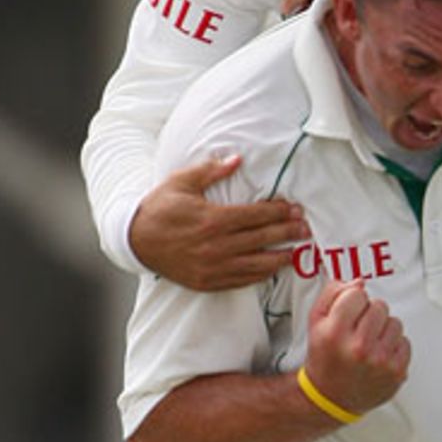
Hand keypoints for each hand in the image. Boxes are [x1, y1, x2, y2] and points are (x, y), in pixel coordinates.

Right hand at [129, 155, 308, 290]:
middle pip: (262, 239)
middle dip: (287, 233)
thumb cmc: (160, 208)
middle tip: (305, 229)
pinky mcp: (209, 282)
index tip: (295, 209)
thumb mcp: (182, 182)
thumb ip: (211, 171)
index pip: (256, 216)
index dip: (279, 212)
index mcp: (213, 219)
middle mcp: (217, 246)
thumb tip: (237, 160)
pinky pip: (242, 280)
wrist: (136, 241)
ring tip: (296, 252)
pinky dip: (260, 275)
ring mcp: (214, 267)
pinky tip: (273, 269)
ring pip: (257, 264)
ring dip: (280, 258)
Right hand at [304, 281, 410, 416]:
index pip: (357, 294)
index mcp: (335, 333)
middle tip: (358, 330)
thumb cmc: (324, 359)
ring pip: (395, 322)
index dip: (353, 301)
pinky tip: (378, 354)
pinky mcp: (397, 372)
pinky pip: (405, 342)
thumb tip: (360, 283)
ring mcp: (380, 361)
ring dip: (383, 329)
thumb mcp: (316, 323)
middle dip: (369, 314)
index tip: (349, 313)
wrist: (330, 397)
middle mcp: (359, 348)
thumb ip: (333, 294)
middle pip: (379, 305)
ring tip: (369, 342)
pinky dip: (394, 346)